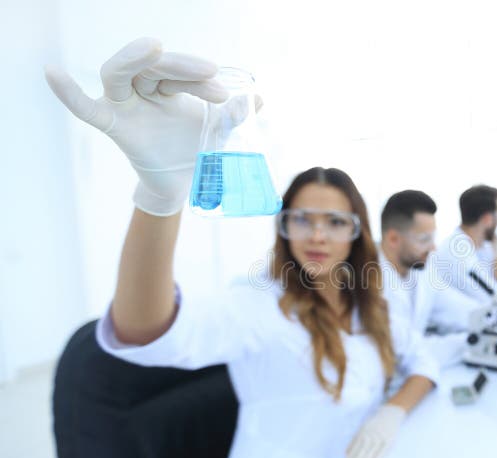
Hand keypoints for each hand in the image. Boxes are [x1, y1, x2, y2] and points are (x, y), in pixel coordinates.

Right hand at [44, 37, 227, 215]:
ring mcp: (126, 107)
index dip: (200, 77)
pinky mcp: (115, 127)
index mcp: (168, 88)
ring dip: (135, 58)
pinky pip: (86, 110)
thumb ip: (235, 116)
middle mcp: (143, 92)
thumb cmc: (196, 151)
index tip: (226, 93)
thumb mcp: (220, 132)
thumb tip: (258, 99)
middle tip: (211, 73)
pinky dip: (68, 93)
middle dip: (180, 64)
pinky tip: (51, 73)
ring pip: (119, 73)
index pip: (178, 72)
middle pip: (150, 65)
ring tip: (155, 45)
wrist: (183, 185)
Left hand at [346, 404, 405, 457]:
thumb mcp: (362, 428)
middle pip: (363, 448)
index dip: (351, 455)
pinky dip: (378, 455)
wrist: (390, 415)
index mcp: (364, 431)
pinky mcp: (390, 439)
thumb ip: (354, 439)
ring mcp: (381, 436)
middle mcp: (372, 433)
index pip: (356, 445)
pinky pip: (383, 449)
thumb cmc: (373, 424)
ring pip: (372, 450)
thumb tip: (346, 452)